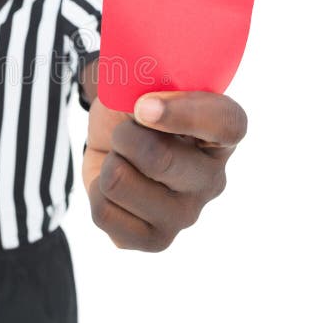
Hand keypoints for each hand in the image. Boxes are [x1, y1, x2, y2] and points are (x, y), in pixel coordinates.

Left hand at [83, 91, 246, 251]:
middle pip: (159, 158)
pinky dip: (96, 190)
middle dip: (125, 135)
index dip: (184, 113)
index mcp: (222, 135)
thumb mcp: (145, 82)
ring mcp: (186, 215)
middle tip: (127, 130)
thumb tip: (145, 108)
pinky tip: (115, 187)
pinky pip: (103, 213)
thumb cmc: (137, 108)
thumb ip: (153, 83)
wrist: (114, 139)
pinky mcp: (154, 240)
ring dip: (109, 161)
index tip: (144, 105)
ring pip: (119, 182)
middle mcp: (212, 180)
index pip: (226, 125)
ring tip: (122, 159)